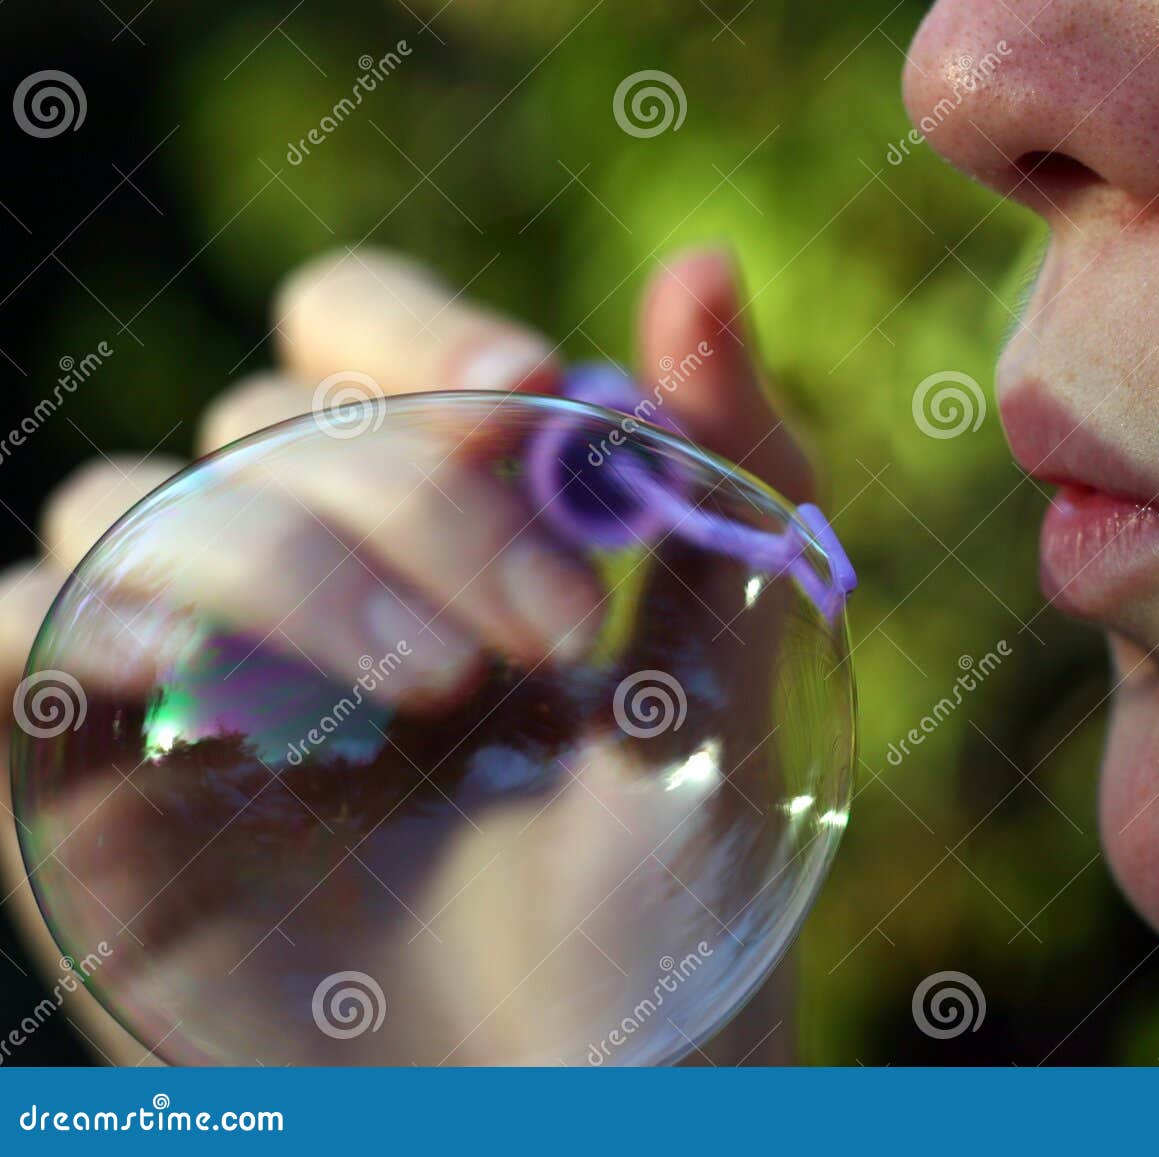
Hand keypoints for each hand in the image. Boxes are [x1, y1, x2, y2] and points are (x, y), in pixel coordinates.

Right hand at [0, 246, 808, 1063]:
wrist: (592, 1080)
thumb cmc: (669, 883)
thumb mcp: (725, 664)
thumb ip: (724, 466)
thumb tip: (704, 263)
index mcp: (429, 515)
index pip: (348, 328)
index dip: (421, 333)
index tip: (533, 394)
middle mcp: (296, 571)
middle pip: (269, 421)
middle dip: (411, 498)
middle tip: (546, 628)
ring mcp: (184, 671)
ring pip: (139, 502)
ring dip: (282, 563)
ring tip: (431, 690)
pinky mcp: (88, 782)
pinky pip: (5, 632)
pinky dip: (75, 621)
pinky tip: (192, 681)